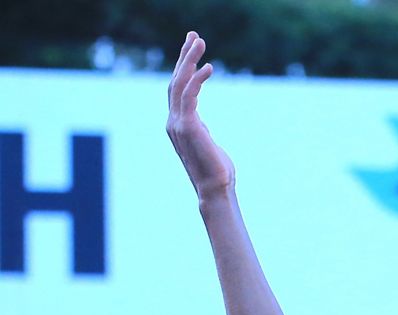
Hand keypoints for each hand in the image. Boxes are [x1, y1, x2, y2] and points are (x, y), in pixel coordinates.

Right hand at [166, 32, 234, 198]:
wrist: (215, 189)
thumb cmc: (217, 170)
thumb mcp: (207, 143)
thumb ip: (200, 129)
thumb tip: (201, 123)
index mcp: (177, 123)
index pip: (177, 89)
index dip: (183, 67)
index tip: (193, 50)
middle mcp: (173, 121)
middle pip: (175, 80)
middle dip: (184, 56)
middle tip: (194, 35)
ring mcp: (177, 123)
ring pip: (179, 83)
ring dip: (189, 60)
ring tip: (199, 41)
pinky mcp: (188, 126)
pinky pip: (190, 96)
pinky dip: (197, 79)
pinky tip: (209, 67)